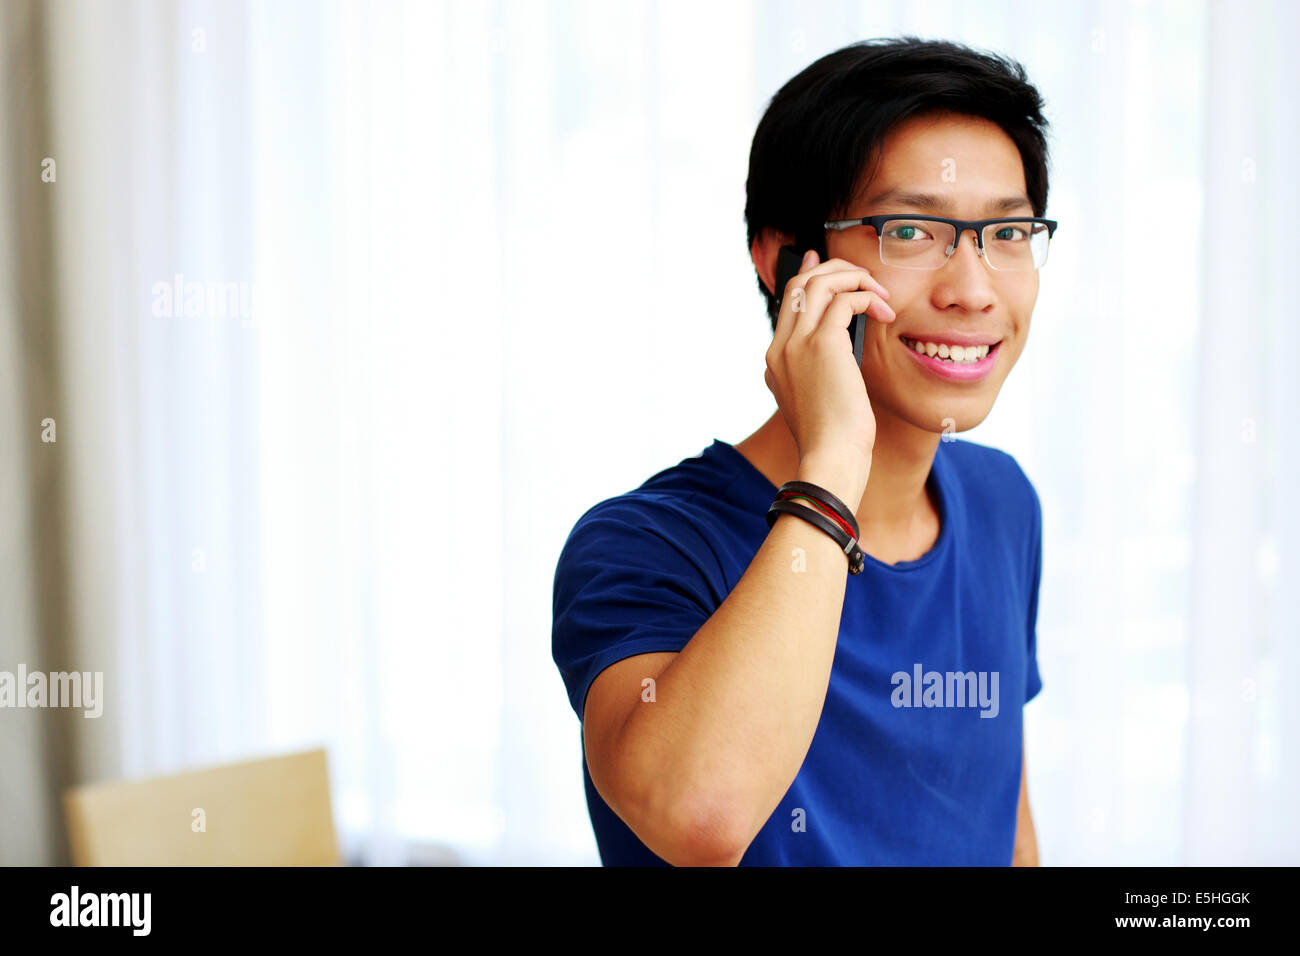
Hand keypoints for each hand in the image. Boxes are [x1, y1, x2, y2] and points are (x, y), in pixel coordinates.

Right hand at [763, 249, 895, 495]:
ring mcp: (797, 344)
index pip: (789, 301)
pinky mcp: (822, 345)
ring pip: (820, 282)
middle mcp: (780, 347)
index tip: (825, 261)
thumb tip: (842, 342)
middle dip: (835, 270)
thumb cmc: (834, 437)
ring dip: (855, 279)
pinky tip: (885, 314)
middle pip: (801, 283)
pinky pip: (845, 300)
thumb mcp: (819, 397)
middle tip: (865, 279)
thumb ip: (821, 367)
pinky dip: (867, 298)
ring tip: (880, 296)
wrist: (831, 458)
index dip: (809, 275)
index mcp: (775, 360)